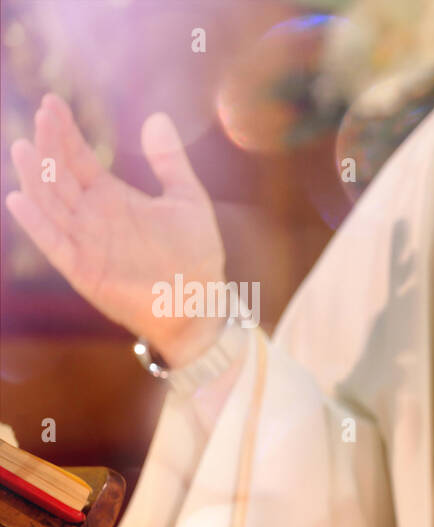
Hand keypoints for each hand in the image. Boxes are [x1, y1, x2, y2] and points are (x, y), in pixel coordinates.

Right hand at [5, 94, 226, 366]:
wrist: (201, 304)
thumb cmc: (196, 255)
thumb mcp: (187, 200)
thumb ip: (170, 161)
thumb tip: (157, 118)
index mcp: (112, 197)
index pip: (77, 158)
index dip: (63, 132)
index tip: (52, 103)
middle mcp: (92, 216)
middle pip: (59, 175)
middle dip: (48, 145)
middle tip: (42, 116)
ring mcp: (85, 242)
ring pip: (50, 204)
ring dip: (35, 178)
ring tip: (24, 148)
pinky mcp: (83, 270)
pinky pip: (54, 244)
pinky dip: (36, 223)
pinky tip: (20, 198)